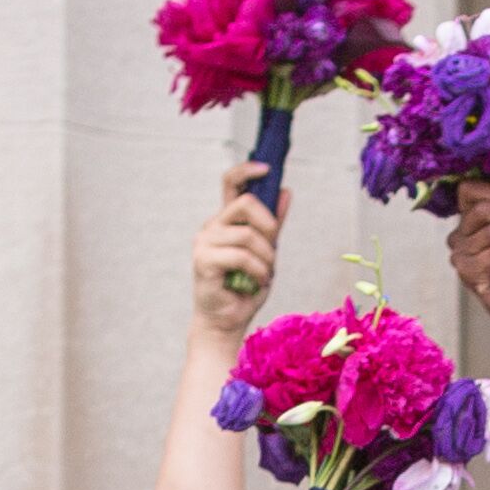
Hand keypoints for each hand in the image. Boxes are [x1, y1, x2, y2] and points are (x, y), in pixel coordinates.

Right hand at [195, 165, 282, 340]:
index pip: (231, 183)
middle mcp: (213, 226)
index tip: (267, 168)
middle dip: (269, 225)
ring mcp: (205, 241)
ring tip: (263, 275)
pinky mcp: (203, 260)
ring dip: (266, 258)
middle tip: (273, 249)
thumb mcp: (266, 252)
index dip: (247, 170)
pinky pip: (241, 256)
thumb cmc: (244, 288)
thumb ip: (273, 225)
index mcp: (226, 220)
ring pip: (248, 235)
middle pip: (246, 204)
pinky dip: (257, 271)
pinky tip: (255, 282)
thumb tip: (286, 192)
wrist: (227, 321)